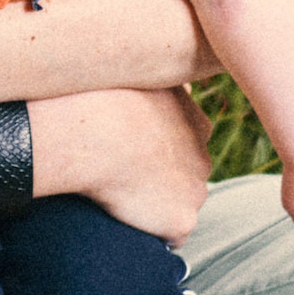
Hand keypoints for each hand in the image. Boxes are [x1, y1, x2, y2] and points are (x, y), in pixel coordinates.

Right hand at [35, 85, 215, 246]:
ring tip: (119, 199)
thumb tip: (143, 57)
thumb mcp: (133, 71)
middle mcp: (203, 155)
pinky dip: (152, 234)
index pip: (188, 141)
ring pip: (180, 204)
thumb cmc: (98, 97)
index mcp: (195, 121)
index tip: (133, 150)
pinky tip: (126, 222)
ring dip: (157, 206)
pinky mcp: (181, 220)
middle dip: (164, 177)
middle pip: (188, 174)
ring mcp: (196, 189)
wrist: (90, 133)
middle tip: (124, 175)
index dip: (160, 148)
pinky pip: (171, 237)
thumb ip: (149, 74)